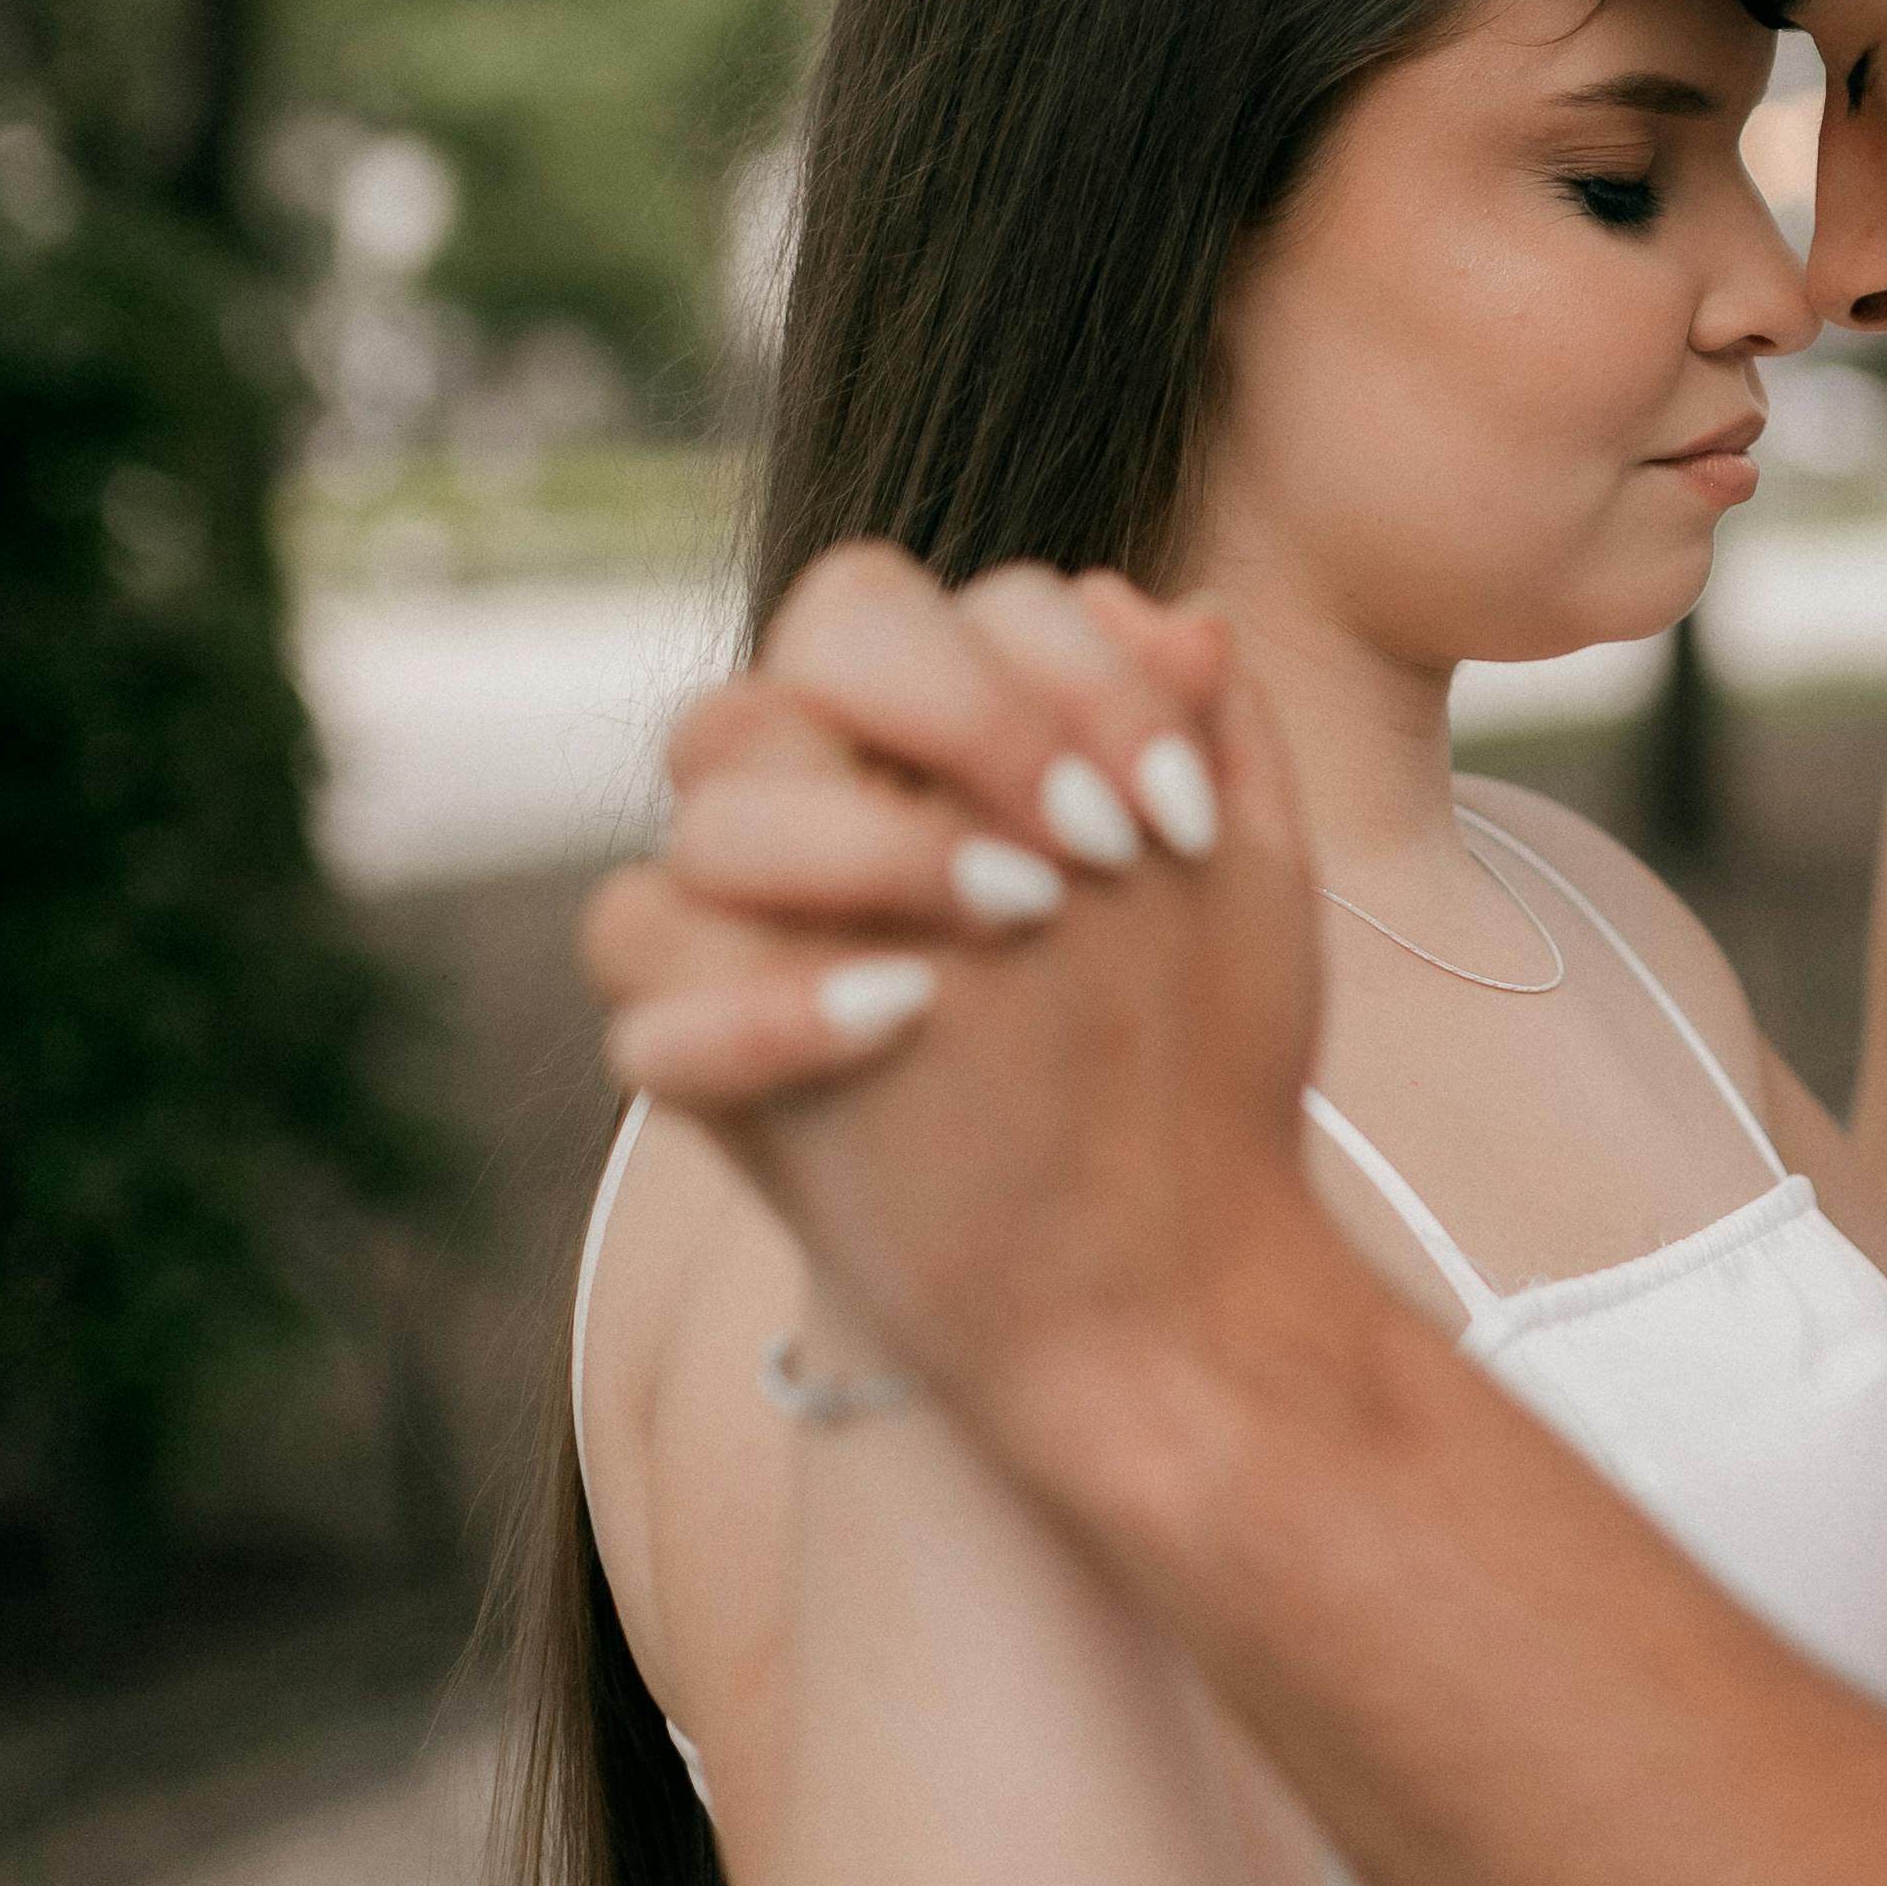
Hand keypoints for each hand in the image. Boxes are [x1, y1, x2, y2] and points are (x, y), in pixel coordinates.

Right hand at [580, 553, 1355, 1524]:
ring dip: (866, 846)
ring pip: (703, 815)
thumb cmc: (1192, 1061)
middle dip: (948, 721)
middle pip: (782, 670)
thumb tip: (1177, 613)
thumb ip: (1198, 731)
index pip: (894, 604)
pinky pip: (646, 986)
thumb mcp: (1240, 885)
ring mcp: (739, 932)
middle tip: (1084, 843)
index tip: (1172, 801)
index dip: (1041, 666)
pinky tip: (905, 1018)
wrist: (1157, 1281)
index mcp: (910, 741)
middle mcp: (808, 809)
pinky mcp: (695, 1060)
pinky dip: (762, 999)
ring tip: (1020, 919)